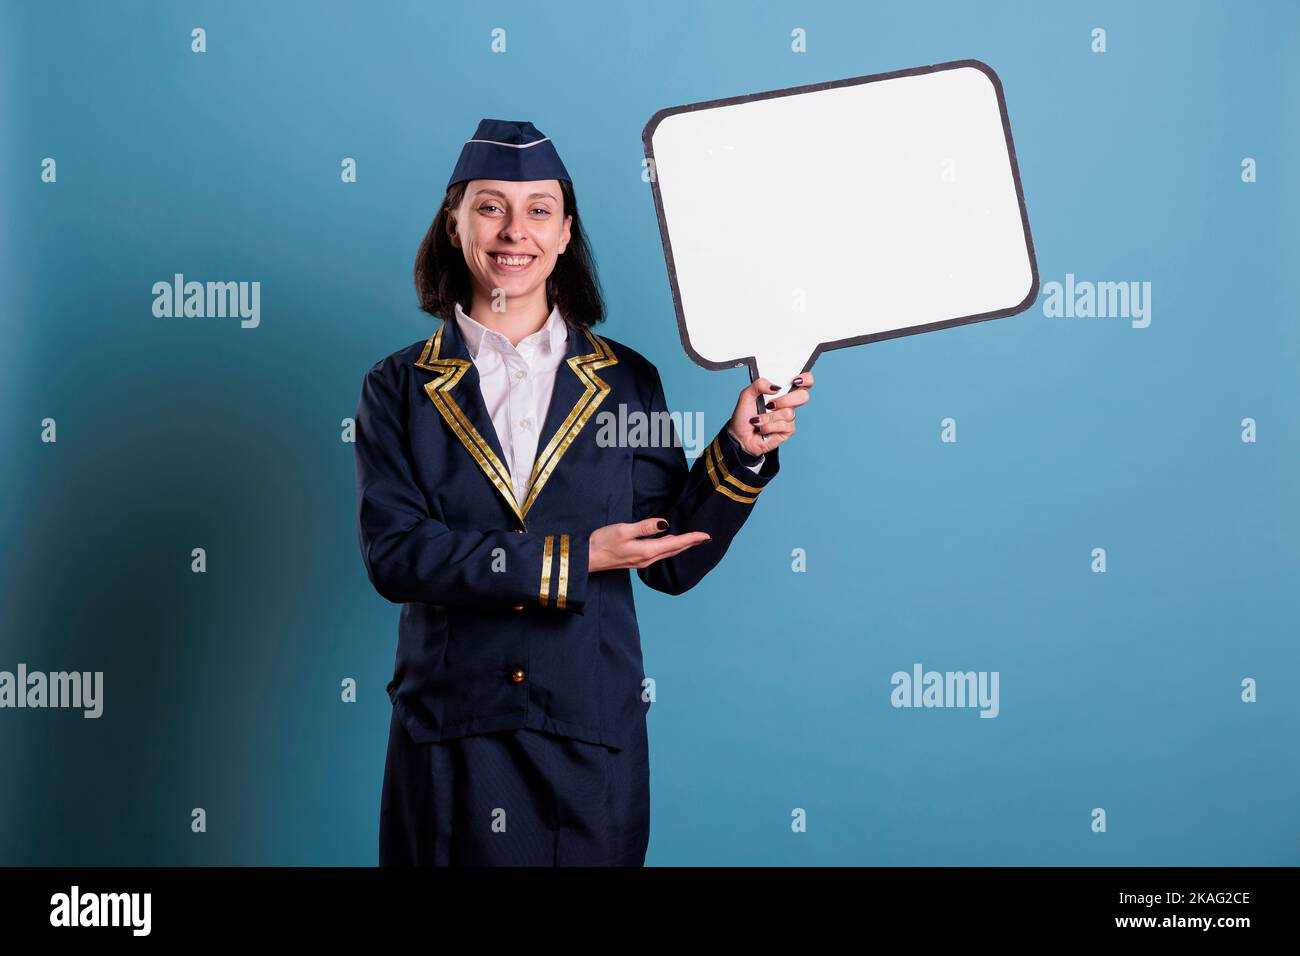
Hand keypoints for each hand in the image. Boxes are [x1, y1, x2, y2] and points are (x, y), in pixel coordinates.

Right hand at [588, 518, 710, 572]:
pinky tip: (670, 543)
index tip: (706, 535)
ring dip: (681, 546)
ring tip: (692, 540)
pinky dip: (669, 548)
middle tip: (705, 538)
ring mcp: (641, 561)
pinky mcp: (635, 560)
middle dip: (690, 543)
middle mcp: (647, 559)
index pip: (675, 544)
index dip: (692, 539)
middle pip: (674, 550)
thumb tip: (665, 524)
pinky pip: (659, 554)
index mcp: (646, 551)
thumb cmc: (602, 543)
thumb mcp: (623, 530)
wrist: (586, 559)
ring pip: (667, 553)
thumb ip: (645, 527)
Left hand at [725, 369, 814, 456]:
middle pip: (803, 396)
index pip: (803, 382)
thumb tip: (775, 387)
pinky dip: (769, 426)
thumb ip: (758, 385)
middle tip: (770, 404)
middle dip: (786, 400)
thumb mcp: (746, 395)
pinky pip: (784, 425)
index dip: (806, 379)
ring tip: (758, 419)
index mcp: (781, 391)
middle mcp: (788, 403)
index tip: (796, 380)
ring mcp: (789, 417)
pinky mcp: (788, 430)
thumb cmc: (744, 415)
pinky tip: (762, 429)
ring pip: (788, 413)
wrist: (740, 436)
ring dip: (768, 417)